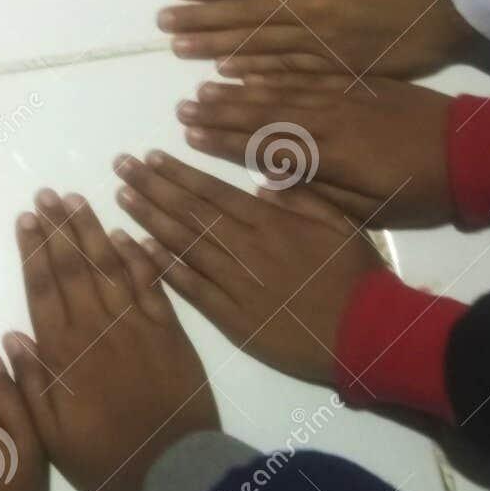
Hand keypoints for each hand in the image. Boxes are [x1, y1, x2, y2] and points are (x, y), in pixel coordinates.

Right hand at [3, 190, 217, 490]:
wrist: (175, 471)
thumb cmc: (106, 460)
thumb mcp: (52, 437)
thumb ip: (29, 386)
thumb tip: (10, 338)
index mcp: (66, 354)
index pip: (43, 289)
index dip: (33, 251)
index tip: (25, 219)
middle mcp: (98, 329)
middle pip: (73, 268)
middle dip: (57, 229)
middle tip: (46, 194)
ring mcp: (137, 327)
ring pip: (110, 267)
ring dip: (92, 231)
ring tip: (77, 200)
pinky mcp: (171, 332)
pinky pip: (152, 285)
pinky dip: (139, 257)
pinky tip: (127, 234)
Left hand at [114, 150, 383, 383]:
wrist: (368, 334)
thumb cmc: (357, 278)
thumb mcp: (339, 224)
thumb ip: (300, 198)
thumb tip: (260, 181)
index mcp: (271, 222)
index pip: (213, 191)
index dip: (178, 173)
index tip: (150, 157)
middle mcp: (246, 246)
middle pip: (189, 211)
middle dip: (152, 186)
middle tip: (121, 166)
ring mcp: (236, 282)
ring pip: (184, 243)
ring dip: (148, 219)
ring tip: (123, 197)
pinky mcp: (232, 317)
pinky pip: (191, 288)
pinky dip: (164, 268)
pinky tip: (138, 250)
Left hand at [160, 0, 470, 77]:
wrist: (444, 5)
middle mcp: (308, 5)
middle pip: (240, 14)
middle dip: (197, 20)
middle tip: (161, 24)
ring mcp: (321, 41)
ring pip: (256, 45)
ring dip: (214, 48)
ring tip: (178, 48)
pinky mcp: (335, 68)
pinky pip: (287, 72)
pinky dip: (256, 74)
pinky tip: (225, 76)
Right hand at [180, 74, 455, 225]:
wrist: (475, 150)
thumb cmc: (423, 192)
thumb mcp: (370, 210)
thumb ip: (314, 197)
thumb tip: (264, 187)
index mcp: (326, 152)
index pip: (261, 143)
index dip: (221, 140)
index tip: (187, 134)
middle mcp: (325, 117)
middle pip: (260, 110)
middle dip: (217, 110)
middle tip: (181, 106)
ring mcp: (340, 95)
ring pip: (278, 88)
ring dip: (237, 87)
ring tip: (204, 84)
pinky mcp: (356, 82)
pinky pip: (306, 72)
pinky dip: (275, 69)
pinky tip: (253, 66)